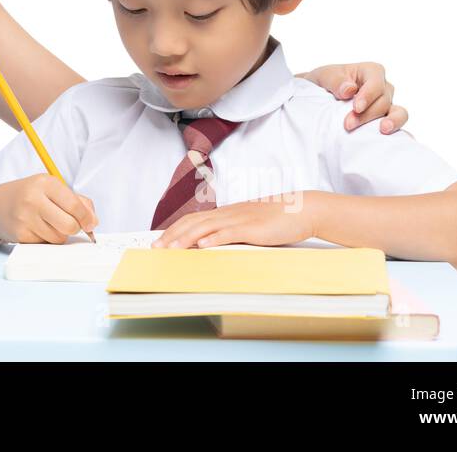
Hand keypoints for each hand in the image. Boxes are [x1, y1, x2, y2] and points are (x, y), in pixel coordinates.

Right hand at [0, 173, 98, 243]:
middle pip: (69, 225)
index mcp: (46, 183)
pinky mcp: (19, 234)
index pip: (75, 205)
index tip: (89, 224)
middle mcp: (33, 199)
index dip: (86, 218)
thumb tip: (93, 222)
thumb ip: (78, 201)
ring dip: (58, 235)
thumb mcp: (52, 189)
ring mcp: (25, 218)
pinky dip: (45, 240)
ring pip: (58, 238)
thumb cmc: (30, 196)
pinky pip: (45, 245)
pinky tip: (35, 229)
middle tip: (68, 224)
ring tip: (46, 224)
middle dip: (73, 228)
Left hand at [150, 192, 322, 248]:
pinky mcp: (253, 228)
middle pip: (193, 222)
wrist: (301, 209)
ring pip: (207, 227)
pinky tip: (203, 246)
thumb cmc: (276, 219)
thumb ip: (231, 232)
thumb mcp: (249, 225)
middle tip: (156, 247)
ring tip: (172, 249)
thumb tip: (212, 243)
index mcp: (226, 213)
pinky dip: (214, 239)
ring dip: (187, 238)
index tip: (160, 240)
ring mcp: (240, 220)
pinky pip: (230, 233)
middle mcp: (229, 214)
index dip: (174, 229)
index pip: (193, 219)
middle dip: (172, 235)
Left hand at [298, 61, 406, 132]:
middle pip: (383, 100)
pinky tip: (390, 138)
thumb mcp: (324, 77)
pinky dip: (397, 130)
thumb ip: (335, 80)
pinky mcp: (386, 119)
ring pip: (397, 111)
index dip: (369, 94)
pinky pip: (398, 123)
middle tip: (348, 125)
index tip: (356, 108)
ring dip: (391, 121)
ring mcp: (386, 104)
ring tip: (383, 130)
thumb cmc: (326, 83)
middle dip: (367, 114)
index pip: (375, 81)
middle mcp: (382, 87)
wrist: (320, 98)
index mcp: (370, 71)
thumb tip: (349, 90)